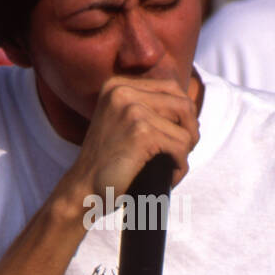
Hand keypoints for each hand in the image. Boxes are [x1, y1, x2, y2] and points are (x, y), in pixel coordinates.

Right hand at [63, 73, 200, 210]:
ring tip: (171, 168)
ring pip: (185, 130)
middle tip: (181, 154)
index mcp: (117, 85)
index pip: (172, 88)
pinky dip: (180, 167)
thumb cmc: (107, 162)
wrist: (83, 189)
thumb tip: (191, 110)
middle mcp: (123, 92)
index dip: (184, 114)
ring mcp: (132, 111)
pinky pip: (181, 147)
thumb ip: (148, 108)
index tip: (179, 137)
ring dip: (185, 153)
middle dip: (190, 132)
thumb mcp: (122, 123)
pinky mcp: (141, 133)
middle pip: (184, 104)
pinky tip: (168, 178)